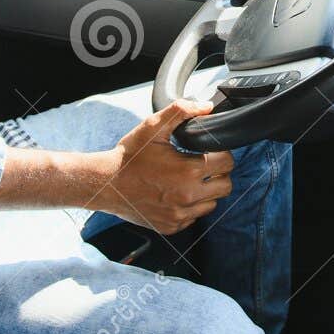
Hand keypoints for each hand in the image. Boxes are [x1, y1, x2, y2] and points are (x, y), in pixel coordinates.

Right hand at [92, 100, 234, 235]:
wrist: (106, 184)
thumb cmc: (129, 156)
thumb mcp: (153, 126)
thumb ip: (181, 111)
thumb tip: (206, 107)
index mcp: (189, 170)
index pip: (227, 163)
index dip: (221, 153)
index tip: (208, 151)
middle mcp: (188, 195)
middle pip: (225, 186)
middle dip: (218, 173)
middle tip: (202, 165)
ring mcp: (180, 214)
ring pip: (212, 204)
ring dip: (206, 191)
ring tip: (188, 179)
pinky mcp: (171, 226)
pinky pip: (194, 217)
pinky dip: (190, 206)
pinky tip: (175, 193)